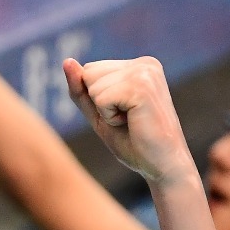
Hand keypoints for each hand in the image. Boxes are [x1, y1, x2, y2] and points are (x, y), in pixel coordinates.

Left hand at [64, 57, 196, 187]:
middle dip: (99, 103)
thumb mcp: (99, 113)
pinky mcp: (141, 87)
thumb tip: (67, 61)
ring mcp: (145, 73)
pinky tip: (132, 123)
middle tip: (128, 119)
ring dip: (105, 112)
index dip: (97, 100)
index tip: (125, 114)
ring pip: (92, 86)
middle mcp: (145, 63)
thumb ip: (81, 89)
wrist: (163, 167)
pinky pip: (100, 99)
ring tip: (131, 121)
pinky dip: (109, 118)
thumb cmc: (134, 143)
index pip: (90, 70)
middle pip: (89, 74)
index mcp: (140, 65)